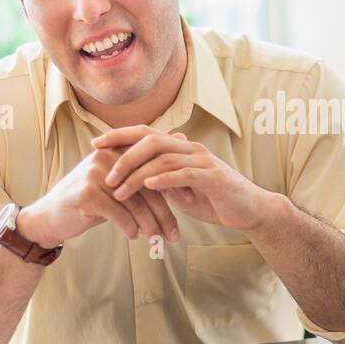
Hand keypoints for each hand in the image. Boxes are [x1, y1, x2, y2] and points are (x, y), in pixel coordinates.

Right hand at [18, 144, 178, 246]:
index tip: (190, 204)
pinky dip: (129, 227)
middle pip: (147, 188)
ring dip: (150, 226)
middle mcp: (108, 157)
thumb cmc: (91, 202)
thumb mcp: (118, 187)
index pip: (154, 169)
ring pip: (135, 203)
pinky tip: (134, 237)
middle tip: (176, 235)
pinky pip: (118, 213)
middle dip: (164, 214)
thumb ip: (145, 178)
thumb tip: (177, 171)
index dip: (173, 187)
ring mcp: (96, 174)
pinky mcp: (87, 193)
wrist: (52, 216)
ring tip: (159, 242)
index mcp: (119, 150)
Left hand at [95, 126, 281, 232]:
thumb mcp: (181, 190)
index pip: (145, 134)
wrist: (249, 210)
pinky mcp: (213, 177)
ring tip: (119, 190)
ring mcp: (202, 160)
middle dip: (123, 154)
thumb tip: (137, 179)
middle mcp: (190, 148)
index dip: (119, 135)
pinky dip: (164, 178)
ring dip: (136, 174)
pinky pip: (184, 173)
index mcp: (181, 148)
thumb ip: (161, 181)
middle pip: (150, 140)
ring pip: (162, 157)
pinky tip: (148, 185)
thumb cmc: (215, 200)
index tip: (95, 144)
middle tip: (104, 173)